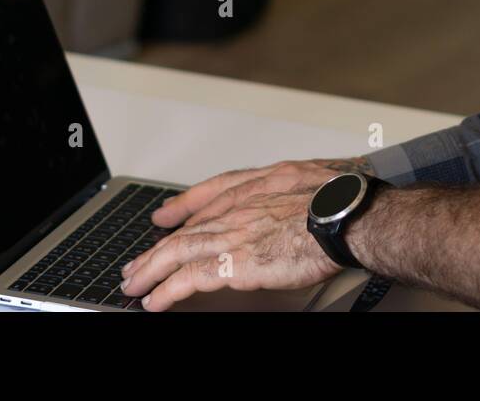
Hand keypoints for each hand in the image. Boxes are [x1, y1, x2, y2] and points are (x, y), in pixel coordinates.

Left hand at [118, 158, 367, 310]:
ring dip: (152, 269)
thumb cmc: (339, 199)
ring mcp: (234, 234)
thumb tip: (292, 204)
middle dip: (157, 248)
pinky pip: (189, 278)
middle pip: (188, 227)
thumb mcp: (313, 178)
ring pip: (179, 251)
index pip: (212, 194)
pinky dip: (168, 290)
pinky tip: (156, 300)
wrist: (343, 215)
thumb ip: (292, 190)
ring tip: (136, 284)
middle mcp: (241, 206)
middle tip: (138, 263)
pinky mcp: (233, 263)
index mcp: (261, 184)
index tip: (166, 216)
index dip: (186, 207)